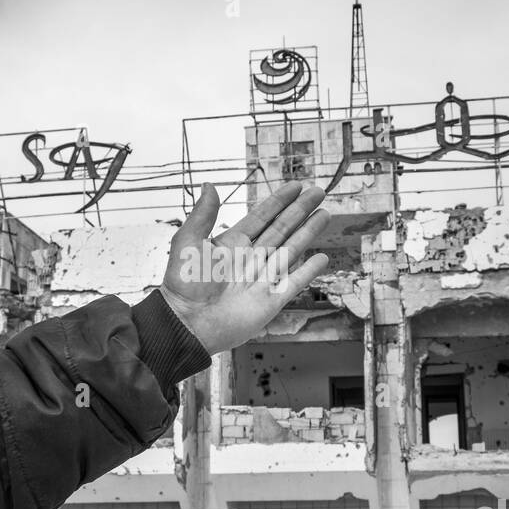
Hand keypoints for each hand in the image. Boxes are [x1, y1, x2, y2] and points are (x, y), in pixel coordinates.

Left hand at [158, 181, 329, 355]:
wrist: (188, 323)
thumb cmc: (183, 285)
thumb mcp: (188, 242)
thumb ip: (203, 214)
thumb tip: (209, 185)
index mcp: (232, 244)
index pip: (262, 217)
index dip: (279, 201)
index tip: (296, 186)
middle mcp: (250, 259)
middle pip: (281, 229)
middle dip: (300, 211)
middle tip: (318, 193)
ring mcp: (262, 280)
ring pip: (291, 250)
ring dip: (308, 232)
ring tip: (325, 215)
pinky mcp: (270, 302)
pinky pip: (294, 283)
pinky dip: (309, 271)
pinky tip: (322, 258)